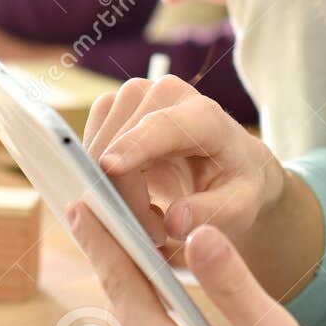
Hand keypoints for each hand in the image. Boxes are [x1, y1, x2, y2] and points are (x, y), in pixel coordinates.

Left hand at [65, 201, 325, 325]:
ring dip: (133, 297)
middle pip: (118, 308)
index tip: (85, 208)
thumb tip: (201, 234)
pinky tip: (161, 310)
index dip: (103, 242)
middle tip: (109, 220)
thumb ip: (231, 282)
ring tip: (136, 257)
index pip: (122, 286)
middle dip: (118, 263)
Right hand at [84, 76, 280, 252]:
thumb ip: (211, 214)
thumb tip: (174, 221)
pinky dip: (100, 178)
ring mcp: (135, 95)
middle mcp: (167, 93)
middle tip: (155, 231)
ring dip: (111, 192)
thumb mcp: (239, 207)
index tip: (110, 167)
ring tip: (149, 214)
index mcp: (206, 116)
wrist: (226, 162)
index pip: (166, 126)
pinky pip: (86, 148)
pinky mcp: (112, 105)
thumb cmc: (234, 184)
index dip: (136, 145)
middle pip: (120, 147)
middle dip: (126, 199)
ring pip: (96, 150)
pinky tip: (130, 192)